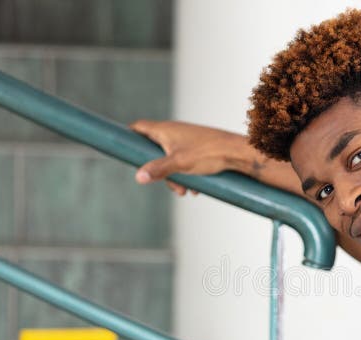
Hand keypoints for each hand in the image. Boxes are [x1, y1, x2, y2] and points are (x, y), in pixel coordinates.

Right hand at [130, 120, 248, 195]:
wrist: (237, 152)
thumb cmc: (208, 153)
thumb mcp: (179, 164)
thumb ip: (158, 170)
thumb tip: (138, 176)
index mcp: (165, 130)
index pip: (139, 127)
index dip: (129, 135)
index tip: (123, 147)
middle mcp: (174, 132)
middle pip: (154, 150)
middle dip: (158, 170)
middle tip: (169, 185)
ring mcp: (186, 139)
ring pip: (171, 160)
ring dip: (175, 177)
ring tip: (185, 191)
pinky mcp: (198, 147)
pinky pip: (184, 162)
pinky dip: (186, 175)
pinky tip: (196, 188)